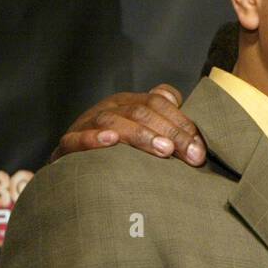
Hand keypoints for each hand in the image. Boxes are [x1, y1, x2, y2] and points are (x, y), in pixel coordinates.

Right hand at [51, 85, 204, 165]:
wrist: (72, 167)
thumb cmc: (118, 150)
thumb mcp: (143, 131)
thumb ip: (164, 117)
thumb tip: (176, 99)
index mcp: (130, 102)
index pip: (159, 102)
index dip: (182, 122)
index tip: (200, 148)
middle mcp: (110, 108)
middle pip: (142, 111)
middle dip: (171, 132)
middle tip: (191, 155)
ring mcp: (87, 124)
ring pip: (114, 121)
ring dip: (141, 134)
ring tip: (164, 149)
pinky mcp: (67, 144)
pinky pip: (77, 139)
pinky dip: (93, 139)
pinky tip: (110, 141)